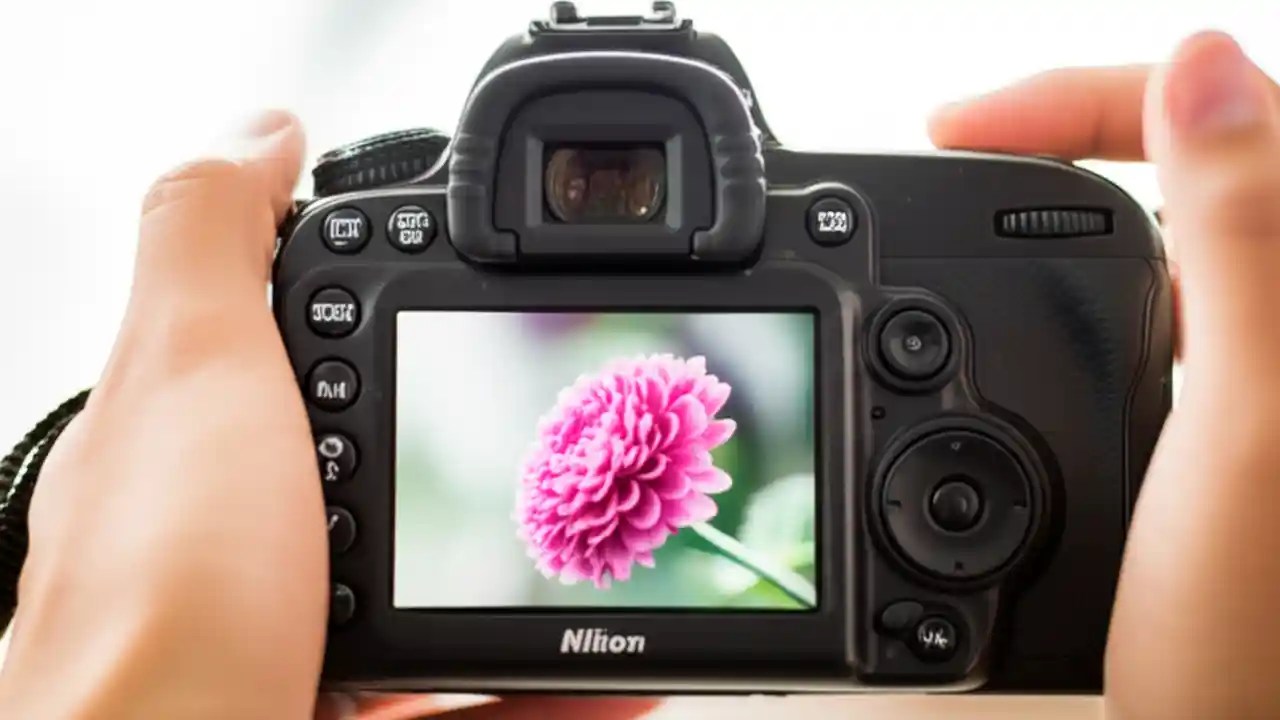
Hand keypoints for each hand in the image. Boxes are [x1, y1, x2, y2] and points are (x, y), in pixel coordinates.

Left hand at [0, 112, 654, 719]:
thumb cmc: (156, 614)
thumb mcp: (186, 374)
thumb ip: (214, 240)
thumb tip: (266, 133)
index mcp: (205, 452)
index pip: (299, 362)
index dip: (386, 326)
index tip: (477, 309)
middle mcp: (242, 554)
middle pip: (386, 489)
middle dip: (482, 462)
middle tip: (586, 437)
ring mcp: (298, 649)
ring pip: (446, 601)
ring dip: (544, 576)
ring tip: (621, 541)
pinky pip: (486, 702)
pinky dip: (563, 688)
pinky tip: (629, 677)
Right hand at [932, 32, 1279, 719]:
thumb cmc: (1259, 642)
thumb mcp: (1245, 426)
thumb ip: (1241, 238)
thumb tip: (1198, 60)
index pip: (1225, 118)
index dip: (1081, 97)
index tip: (956, 123)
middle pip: (1197, 156)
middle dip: (1070, 126)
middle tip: (959, 141)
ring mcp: (1267, 366)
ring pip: (1170, 227)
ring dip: (1072, 198)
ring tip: (980, 202)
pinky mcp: (1233, 411)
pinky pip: (1157, 304)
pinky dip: (1083, 283)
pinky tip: (1040, 308)